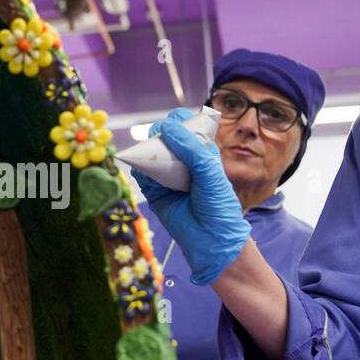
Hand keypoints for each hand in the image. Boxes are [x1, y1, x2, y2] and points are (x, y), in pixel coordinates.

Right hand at [132, 108, 249, 284]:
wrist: (211, 239)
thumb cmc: (217, 205)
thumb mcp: (210, 171)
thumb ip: (191, 147)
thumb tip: (167, 127)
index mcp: (201, 152)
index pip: (187, 126)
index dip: (180, 121)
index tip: (176, 122)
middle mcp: (183, 161)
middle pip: (164, 136)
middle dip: (160, 134)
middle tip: (162, 142)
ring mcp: (167, 176)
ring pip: (150, 154)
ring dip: (149, 152)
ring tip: (154, 157)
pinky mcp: (154, 191)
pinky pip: (142, 175)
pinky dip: (141, 170)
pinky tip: (147, 172)